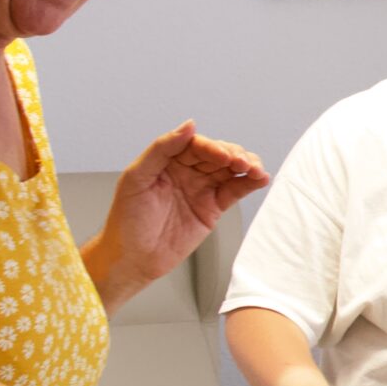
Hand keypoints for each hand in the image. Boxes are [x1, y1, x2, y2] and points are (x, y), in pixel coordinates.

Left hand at [95, 122, 269, 300]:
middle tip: (242, 163)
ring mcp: (201, 189)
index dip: (213, 147)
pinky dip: (249, 184)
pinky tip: (260, 179)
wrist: (132, 259)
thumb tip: (188, 126)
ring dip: (248, 166)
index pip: (196, 145)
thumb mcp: (137, 178)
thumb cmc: (126, 220)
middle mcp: (187, 171)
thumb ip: (161, 149)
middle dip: (234, 155)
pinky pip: (235, 191)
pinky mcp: (212, 208)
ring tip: (257, 170)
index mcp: (167, 160)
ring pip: (231, 169)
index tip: (223, 156)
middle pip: (218, 154)